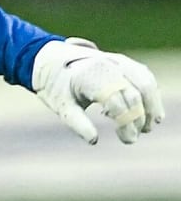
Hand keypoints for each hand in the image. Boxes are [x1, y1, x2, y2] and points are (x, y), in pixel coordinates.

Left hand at [32, 38, 164, 143]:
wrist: (49, 60)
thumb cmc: (55, 86)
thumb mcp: (61, 106)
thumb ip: (77, 123)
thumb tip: (94, 140)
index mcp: (90, 77)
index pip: (117, 102)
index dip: (127, 124)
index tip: (128, 140)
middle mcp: (107, 65)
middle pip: (135, 93)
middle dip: (139, 118)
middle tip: (134, 137)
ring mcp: (117, 60)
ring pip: (145, 82)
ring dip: (152, 105)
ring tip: (148, 126)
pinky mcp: (123, 61)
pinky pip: (144, 76)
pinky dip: (151, 93)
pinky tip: (151, 110)